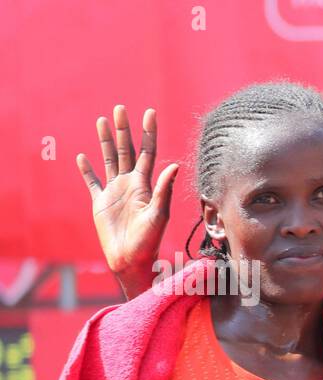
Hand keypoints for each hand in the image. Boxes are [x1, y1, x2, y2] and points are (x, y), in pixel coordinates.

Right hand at [76, 105, 177, 296]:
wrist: (131, 260)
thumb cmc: (148, 241)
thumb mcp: (158, 214)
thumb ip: (164, 189)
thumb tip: (174, 165)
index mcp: (145, 185)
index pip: (147, 153)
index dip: (148, 133)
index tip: (149, 113)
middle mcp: (130, 184)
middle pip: (126, 151)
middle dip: (123, 130)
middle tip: (120, 109)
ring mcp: (114, 192)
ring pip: (109, 160)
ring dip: (105, 141)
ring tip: (102, 121)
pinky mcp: (100, 202)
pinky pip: (92, 182)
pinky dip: (87, 170)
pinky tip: (82, 157)